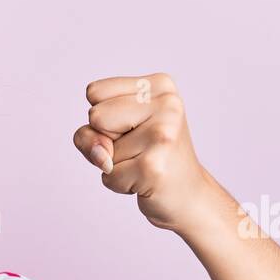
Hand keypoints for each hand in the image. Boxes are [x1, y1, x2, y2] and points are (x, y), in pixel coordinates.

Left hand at [73, 73, 218, 231]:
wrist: (187, 194)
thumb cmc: (146, 157)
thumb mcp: (114, 132)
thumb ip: (91, 133)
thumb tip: (101, 154)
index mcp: (158, 85)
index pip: (95, 91)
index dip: (102, 117)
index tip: (131, 127)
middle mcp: (167, 104)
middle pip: (95, 115)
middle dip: (106, 140)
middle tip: (138, 148)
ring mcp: (163, 134)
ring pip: (101, 149)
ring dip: (114, 163)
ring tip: (143, 162)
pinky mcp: (154, 167)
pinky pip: (109, 176)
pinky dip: (119, 183)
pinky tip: (145, 179)